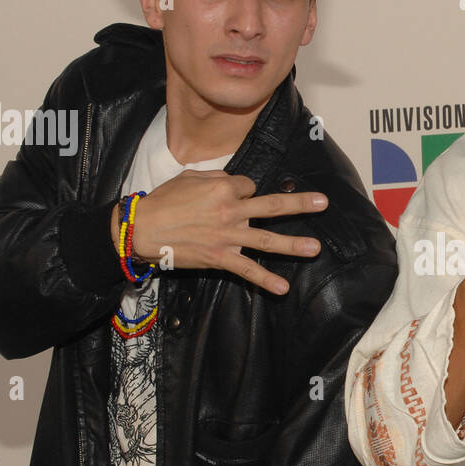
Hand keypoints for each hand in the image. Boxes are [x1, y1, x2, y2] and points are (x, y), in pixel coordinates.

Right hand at [111, 170, 326, 294]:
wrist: (141, 229)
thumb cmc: (162, 201)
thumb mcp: (189, 177)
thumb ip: (216, 177)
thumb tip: (236, 182)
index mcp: (224, 187)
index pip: (249, 187)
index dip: (244, 191)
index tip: (235, 197)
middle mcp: (231, 210)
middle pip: (273, 206)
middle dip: (300, 205)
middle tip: (323, 203)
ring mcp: (228, 236)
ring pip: (267, 240)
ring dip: (294, 245)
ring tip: (316, 248)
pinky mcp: (220, 258)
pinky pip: (247, 270)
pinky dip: (265, 280)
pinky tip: (282, 288)